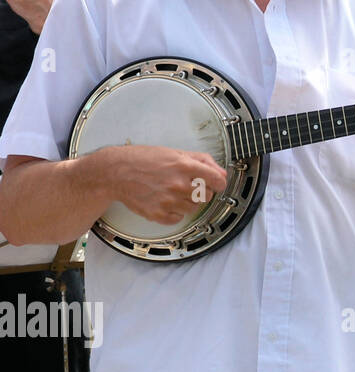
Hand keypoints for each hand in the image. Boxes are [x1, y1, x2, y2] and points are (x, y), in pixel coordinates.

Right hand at [100, 145, 227, 224]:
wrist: (116, 172)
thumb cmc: (144, 160)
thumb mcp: (175, 152)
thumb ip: (202, 161)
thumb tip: (221, 173)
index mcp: (185, 166)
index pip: (217, 180)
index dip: (220, 183)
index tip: (218, 184)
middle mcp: (178, 184)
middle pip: (207, 196)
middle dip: (202, 191)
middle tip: (188, 186)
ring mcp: (168, 201)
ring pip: (194, 208)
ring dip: (188, 202)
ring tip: (174, 192)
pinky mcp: (157, 213)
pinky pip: (178, 219)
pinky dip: (175, 213)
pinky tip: (166, 202)